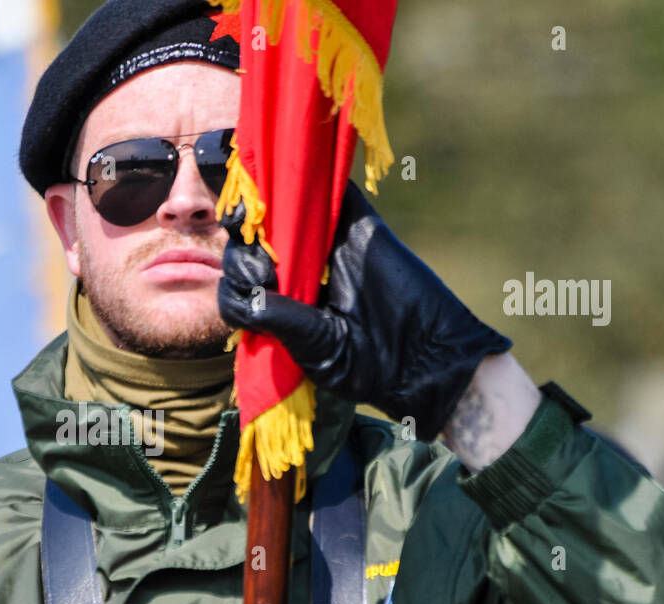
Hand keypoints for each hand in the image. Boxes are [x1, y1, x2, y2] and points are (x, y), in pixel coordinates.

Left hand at [217, 182, 511, 441]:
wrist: (425, 359)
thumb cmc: (367, 365)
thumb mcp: (316, 347)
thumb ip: (284, 319)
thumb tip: (249, 293)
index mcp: (286, 303)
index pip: (246, 279)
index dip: (238, 275)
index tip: (248, 288)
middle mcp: (302, 271)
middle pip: (261, 242)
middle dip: (247, 248)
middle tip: (261, 269)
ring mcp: (331, 245)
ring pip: (290, 212)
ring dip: (269, 209)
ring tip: (261, 226)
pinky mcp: (361, 228)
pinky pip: (338, 194)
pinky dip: (318, 176)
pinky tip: (294, 178)